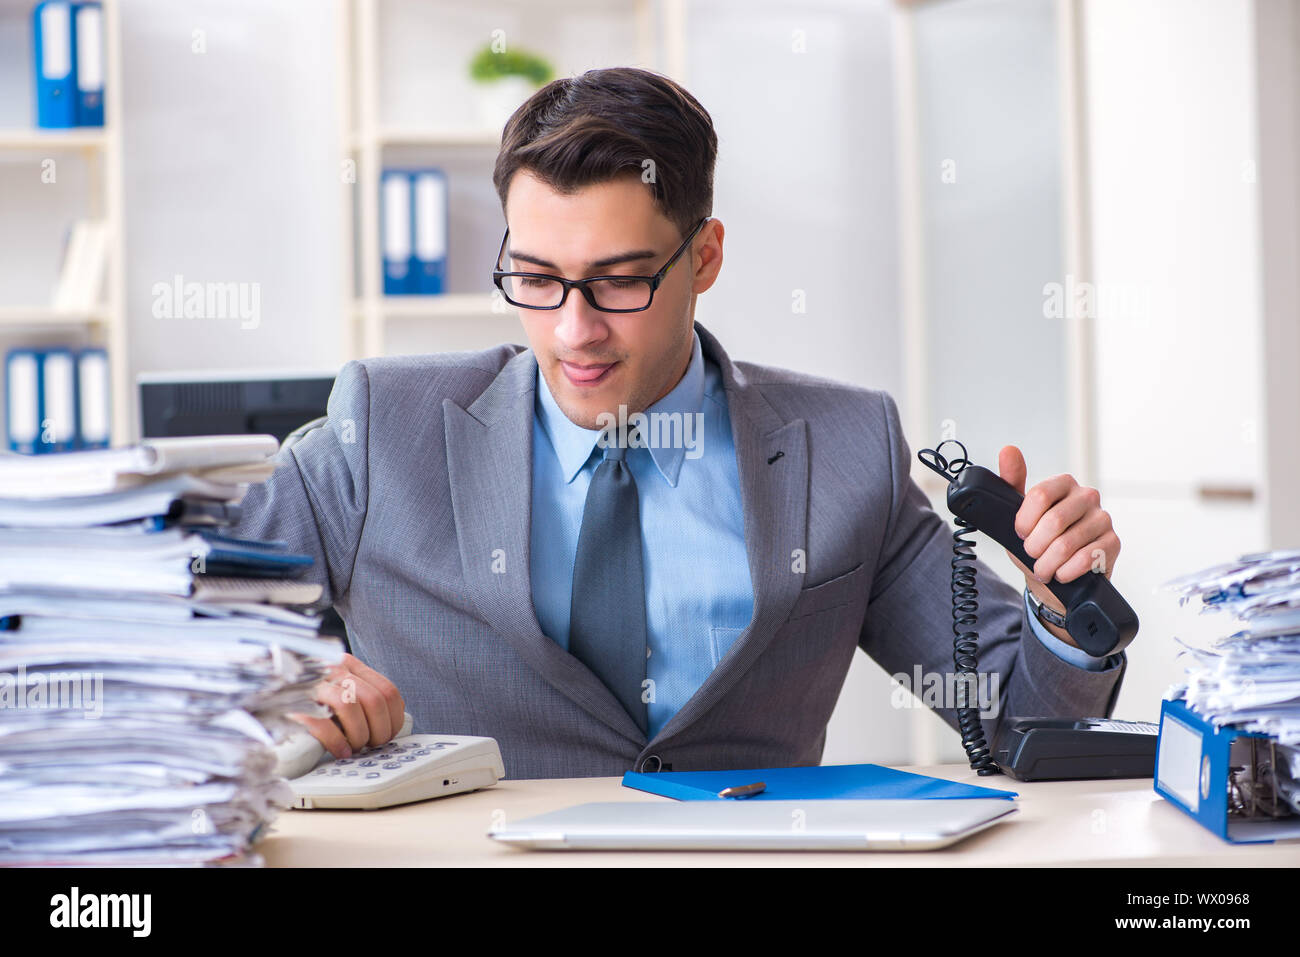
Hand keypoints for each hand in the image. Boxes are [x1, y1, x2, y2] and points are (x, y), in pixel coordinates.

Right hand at [287, 652, 404, 758]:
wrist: (264, 694)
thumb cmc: (307, 698)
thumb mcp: (338, 688)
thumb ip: (360, 696)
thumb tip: (388, 720)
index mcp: (348, 666)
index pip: (387, 690)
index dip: (394, 717)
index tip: (388, 733)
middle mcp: (333, 671)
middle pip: (374, 700)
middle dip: (379, 730)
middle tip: (371, 744)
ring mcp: (314, 686)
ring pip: (352, 708)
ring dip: (359, 735)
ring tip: (354, 747)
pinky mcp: (296, 704)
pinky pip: (324, 723)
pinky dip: (337, 742)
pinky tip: (340, 751)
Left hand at [998, 446, 1120, 642]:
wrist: (1055, 575)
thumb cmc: (1037, 541)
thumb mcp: (1017, 513)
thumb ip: (1011, 482)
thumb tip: (1009, 449)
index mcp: (1063, 483)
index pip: (1040, 495)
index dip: (1025, 521)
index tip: (1021, 533)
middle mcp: (1087, 496)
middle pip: (1054, 521)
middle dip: (1035, 546)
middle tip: (1032, 555)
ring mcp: (1103, 519)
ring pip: (1067, 544)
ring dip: (1048, 563)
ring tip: (1044, 568)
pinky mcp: (1113, 542)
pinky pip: (1085, 558)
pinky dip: (1066, 571)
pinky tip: (1062, 573)